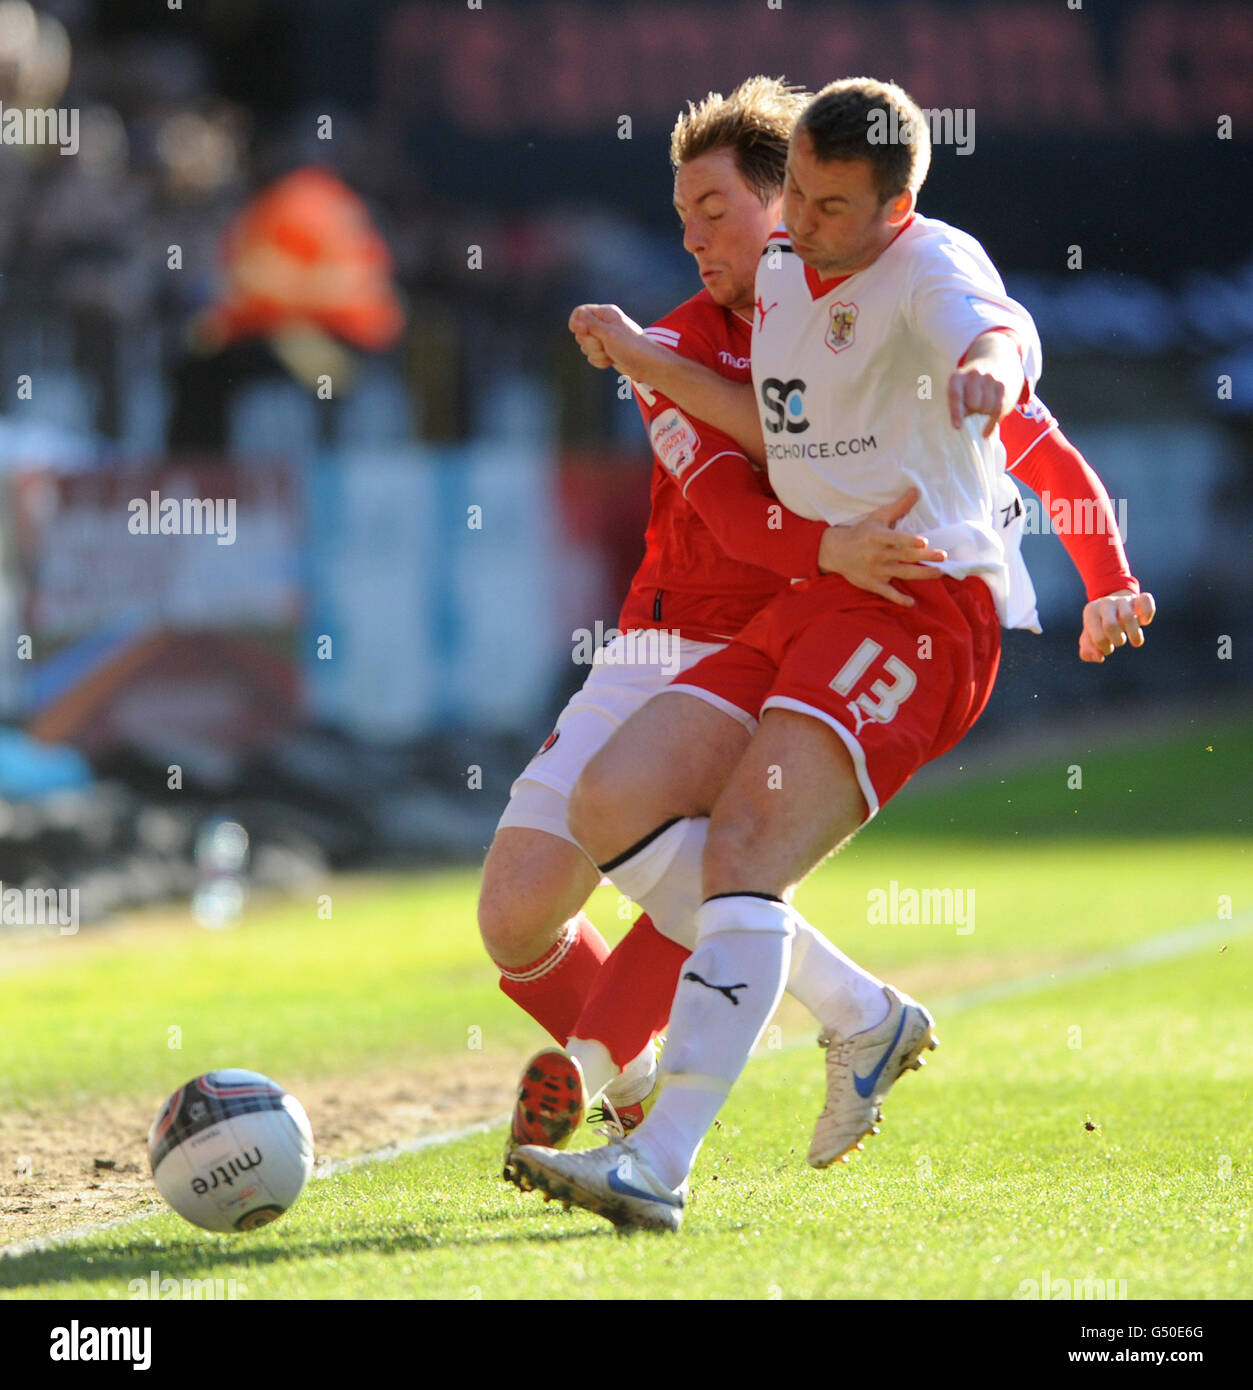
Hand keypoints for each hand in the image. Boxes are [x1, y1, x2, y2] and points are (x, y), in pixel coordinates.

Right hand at [568, 303, 651, 377]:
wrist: (646, 365)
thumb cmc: (630, 346)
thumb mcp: (608, 332)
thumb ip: (590, 324)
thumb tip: (576, 316)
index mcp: (605, 313)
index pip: (580, 312)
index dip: (577, 323)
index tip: (584, 331)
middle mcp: (603, 324)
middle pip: (580, 332)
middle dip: (590, 343)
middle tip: (604, 344)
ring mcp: (603, 338)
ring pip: (585, 346)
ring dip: (596, 353)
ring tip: (610, 353)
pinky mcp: (604, 351)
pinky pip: (592, 357)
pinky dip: (600, 361)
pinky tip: (611, 360)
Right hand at [817, 487, 947, 606]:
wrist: (835, 552)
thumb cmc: (861, 532)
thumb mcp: (877, 517)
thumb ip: (899, 506)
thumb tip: (916, 490)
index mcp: (877, 537)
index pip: (895, 539)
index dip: (909, 540)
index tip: (924, 542)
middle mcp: (877, 555)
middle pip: (904, 556)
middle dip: (924, 557)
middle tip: (942, 556)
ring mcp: (875, 571)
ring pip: (901, 573)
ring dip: (920, 574)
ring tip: (938, 573)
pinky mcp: (872, 584)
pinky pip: (887, 593)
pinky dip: (898, 599)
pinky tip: (911, 603)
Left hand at [948, 364, 1012, 437]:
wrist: (997, 361)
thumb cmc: (971, 385)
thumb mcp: (959, 389)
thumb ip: (959, 404)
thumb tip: (963, 421)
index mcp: (958, 377)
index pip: (956, 395)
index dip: (956, 412)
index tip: (958, 427)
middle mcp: (974, 374)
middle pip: (974, 404)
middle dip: (973, 410)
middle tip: (973, 408)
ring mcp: (990, 379)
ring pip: (987, 408)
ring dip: (984, 413)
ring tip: (982, 407)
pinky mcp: (1003, 386)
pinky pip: (998, 410)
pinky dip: (991, 424)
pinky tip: (986, 431)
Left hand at [1078, 590, 1155, 662]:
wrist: (1111, 607)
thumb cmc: (1098, 627)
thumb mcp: (1089, 639)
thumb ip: (1088, 652)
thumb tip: (1099, 657)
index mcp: (1091, 611)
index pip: (1099, 637)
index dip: (1105, 648)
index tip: (1107, 647)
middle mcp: (1105, 603)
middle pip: (1110, 625)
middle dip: (1118, 641)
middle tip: (1119, 642)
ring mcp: (1121, 600)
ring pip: (1128, 617)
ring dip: (1135, 635)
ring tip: (1136, 643)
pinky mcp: (1137, 599)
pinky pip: (1145, 600)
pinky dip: (1148, 612)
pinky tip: (1145, 622)